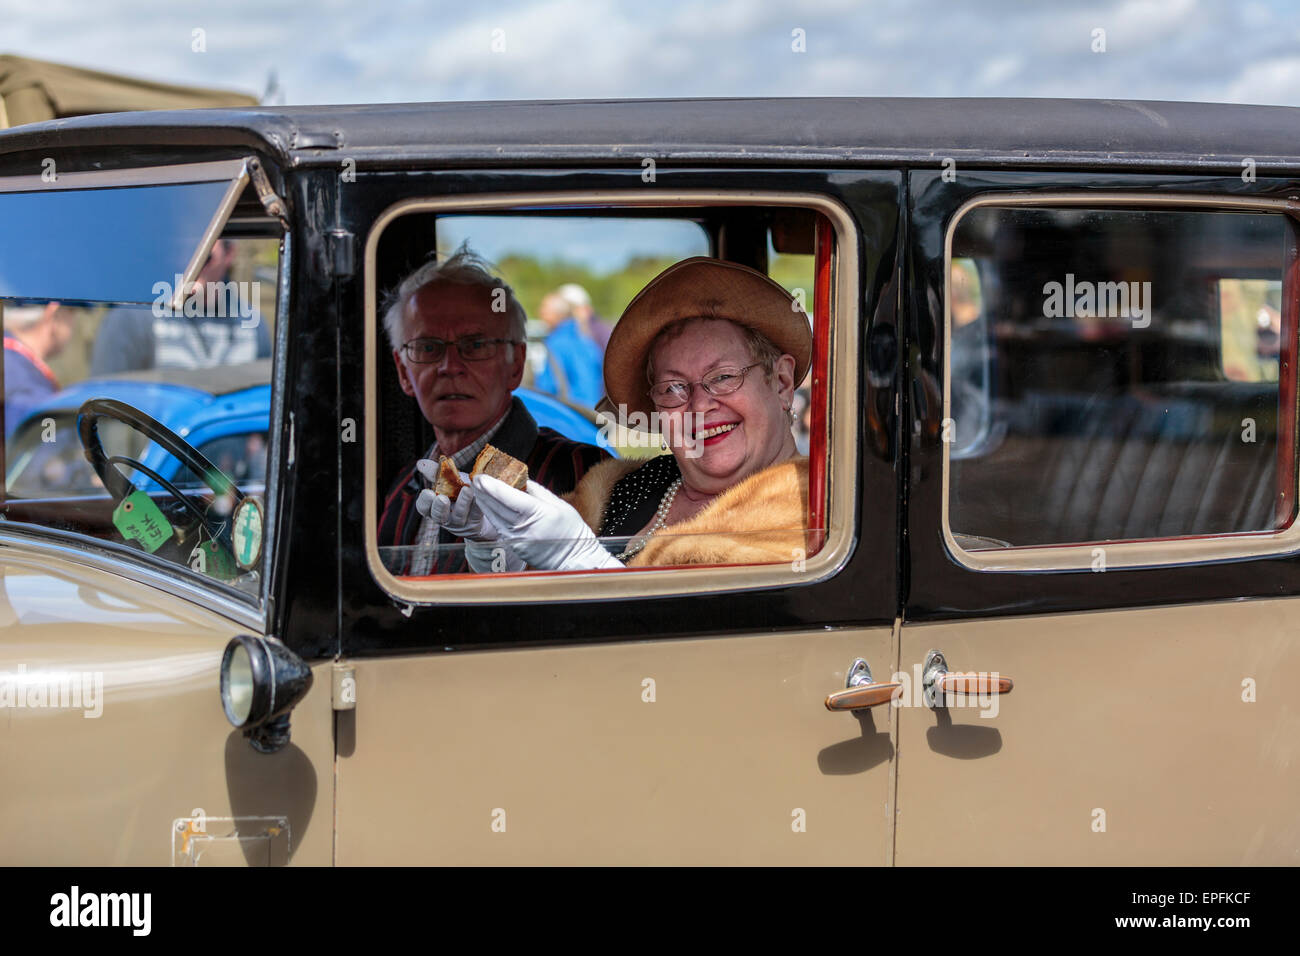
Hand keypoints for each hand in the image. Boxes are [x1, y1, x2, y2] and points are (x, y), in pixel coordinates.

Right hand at [413, 460, 522, 571]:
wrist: (479, 507)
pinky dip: (477, 504)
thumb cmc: (457, 493)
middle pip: (439, 516)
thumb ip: (434, 473)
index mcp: (433, 508)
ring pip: (459, 516)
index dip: (424, 501)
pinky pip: (476, 514)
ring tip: (466, 490)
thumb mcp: (445, 482)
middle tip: (443, 498)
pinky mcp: (475, 522)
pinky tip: (479, 494)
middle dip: (440, 507)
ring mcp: (460, 522)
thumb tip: (421, 463)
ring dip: (463, 503)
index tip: (427, 492)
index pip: (423, 508)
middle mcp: (444, 517)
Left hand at [472, 474, 622, 570]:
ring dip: (483, 502)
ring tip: (476, 489)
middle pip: (497, 507)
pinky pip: (499, 526)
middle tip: (474, 478)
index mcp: (537, 514)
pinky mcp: (513, 545)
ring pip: (494, 517)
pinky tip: (487, 505)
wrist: (572, 557)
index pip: (508, 498)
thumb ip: (537, 491)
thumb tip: (521, 480)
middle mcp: (523, 528)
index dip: (492, 486)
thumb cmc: (570, 529)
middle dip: (483, 492)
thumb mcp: (559, 504)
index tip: (481, 477)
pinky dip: (491, 514)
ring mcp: (516, 539)